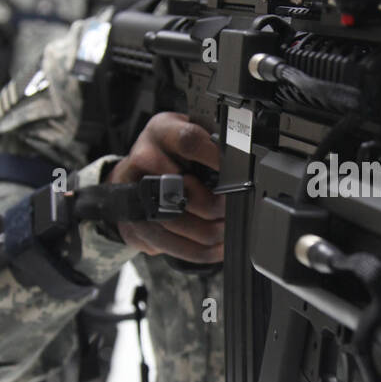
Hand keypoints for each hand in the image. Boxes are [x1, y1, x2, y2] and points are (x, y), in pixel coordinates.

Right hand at [107, 112, 224, 263]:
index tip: (238, 172)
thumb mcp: (192, 132)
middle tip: (235, 208)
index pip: (189, 141)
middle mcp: (144, 158)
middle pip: (184, 189)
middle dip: (217, 205)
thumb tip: (245, 161)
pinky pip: (174, 245)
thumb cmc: (173, 151)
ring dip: (213, 231)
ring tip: (230, 228)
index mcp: (162, 131)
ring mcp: (136, 194)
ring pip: (180, 222)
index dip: (216, 159)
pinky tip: (219, 247)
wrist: (134, 173)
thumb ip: (213, 142)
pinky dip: (203, 250)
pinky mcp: (136, 224)